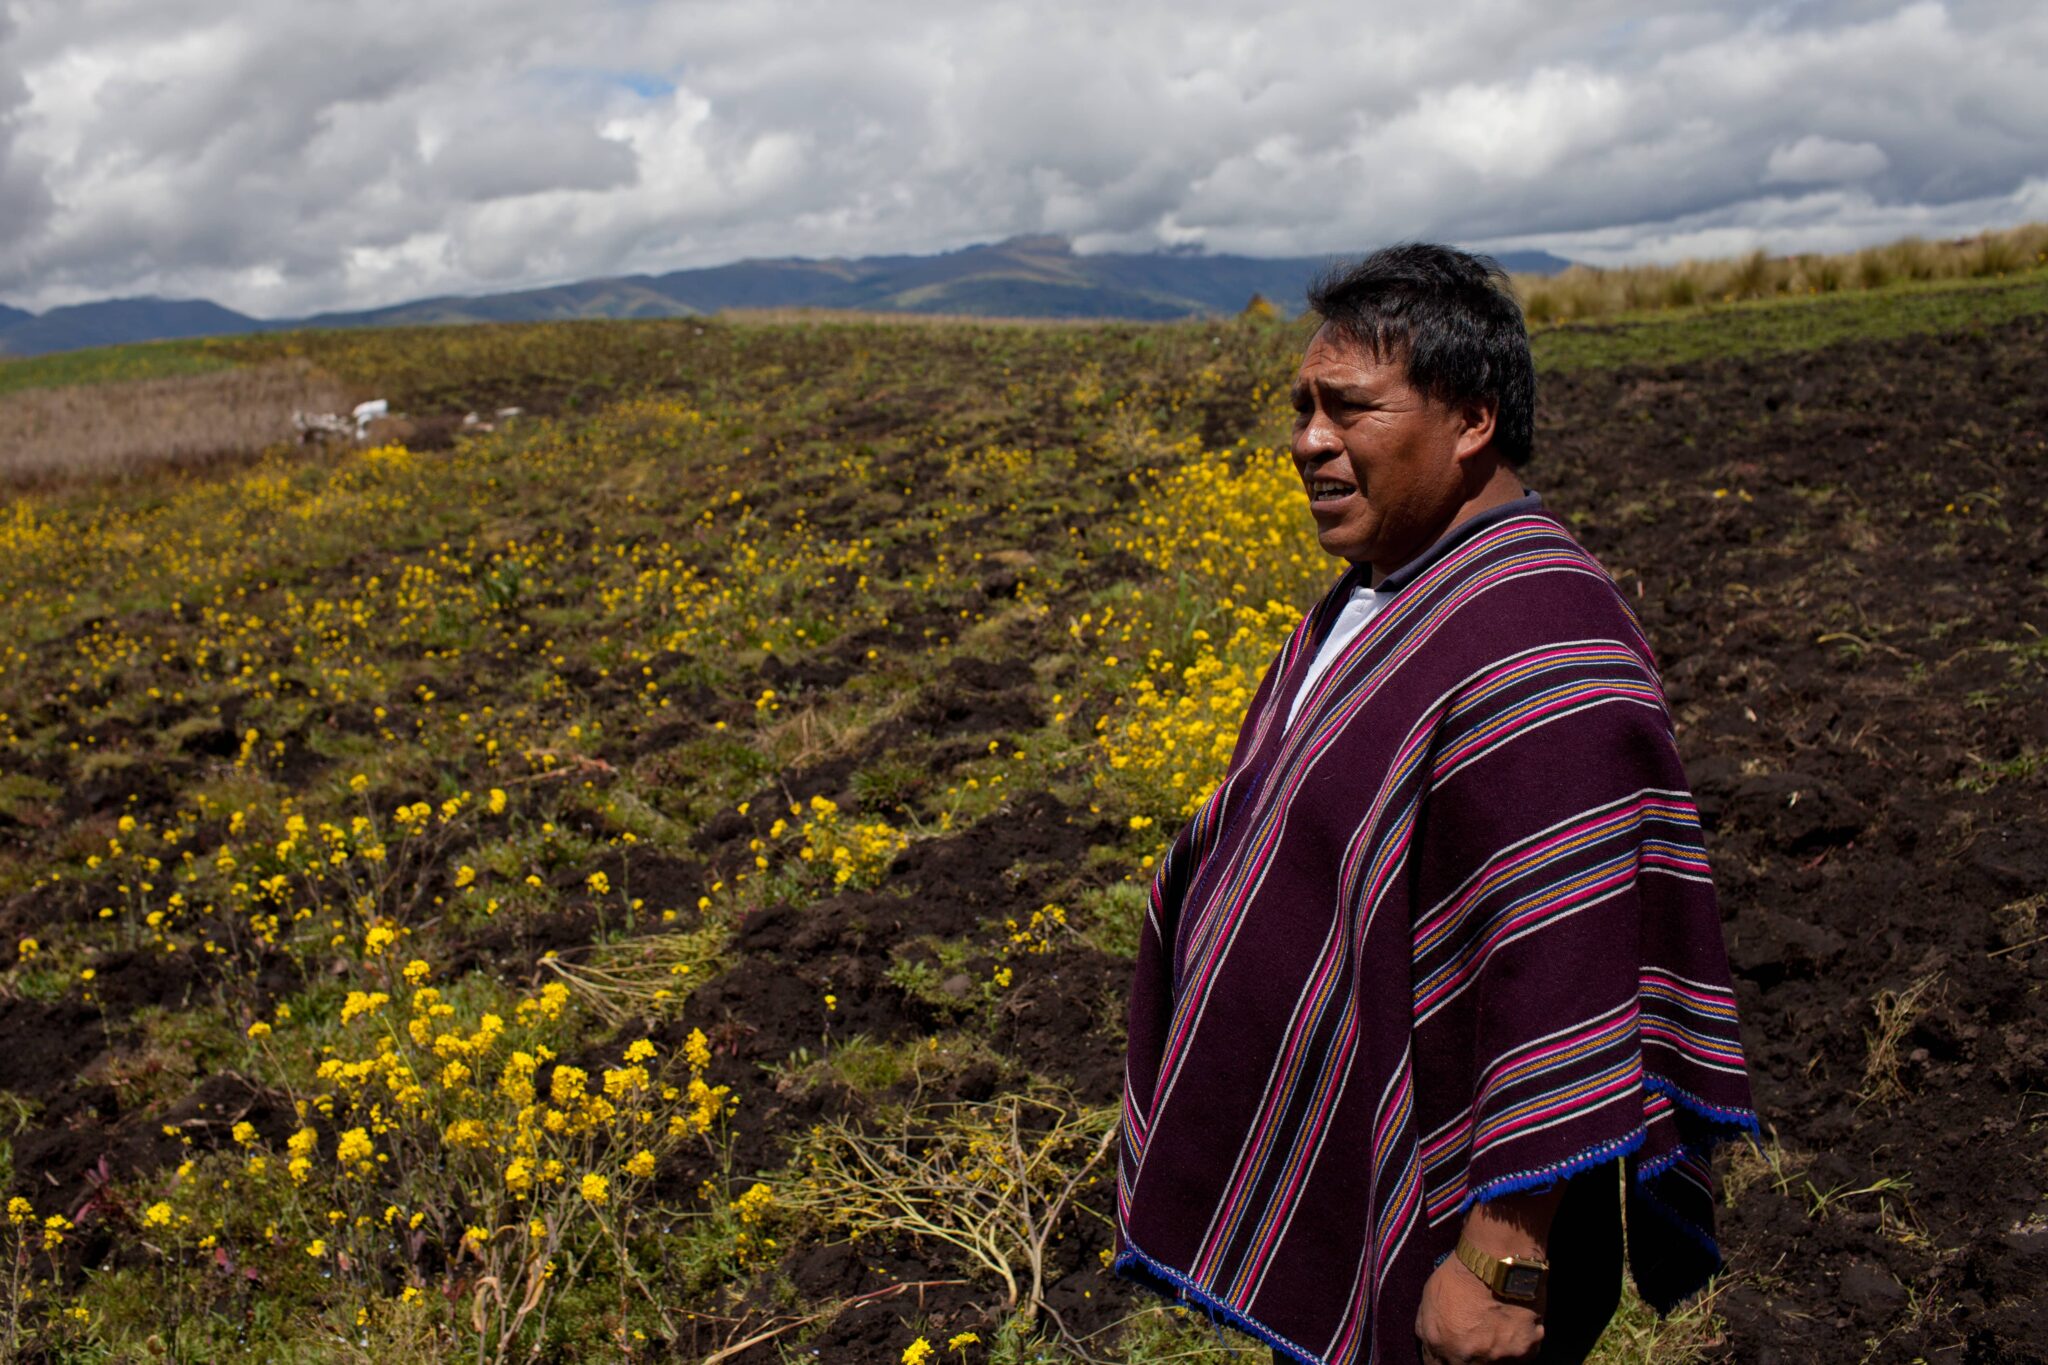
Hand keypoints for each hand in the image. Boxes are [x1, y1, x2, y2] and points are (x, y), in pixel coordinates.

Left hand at [1415, 1253, 1543, 1363]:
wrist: (1499, 1261)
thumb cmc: (1460, 1274)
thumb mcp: (1429, 1300)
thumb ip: (1428, 1331)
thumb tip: (1433, 1350)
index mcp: (1444, 1347)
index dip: (1445, 1359)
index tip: (1451, 1349)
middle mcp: (1473, 1359)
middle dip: (1470, 1357)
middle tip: (1476, 1337)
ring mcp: (1502, 1358)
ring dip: (1495, 1353)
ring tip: (1496, 1331)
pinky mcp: (1528, 1350)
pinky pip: (1521, 1356)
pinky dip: (1516, 1345)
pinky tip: (1513, 1326)